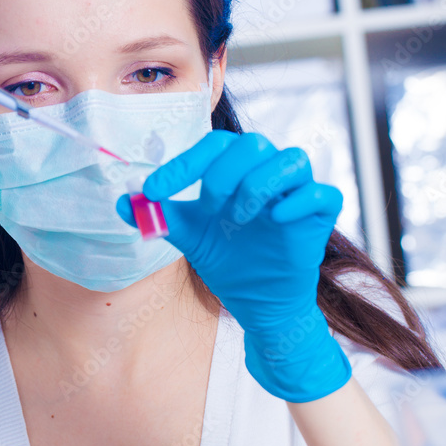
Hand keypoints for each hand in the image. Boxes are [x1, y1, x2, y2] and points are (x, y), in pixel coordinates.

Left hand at [116, 131, 351, 401]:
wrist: (258, 302)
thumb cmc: (227, 259)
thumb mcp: (189, 237)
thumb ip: (161, 216)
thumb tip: (123, 201)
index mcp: (234, 170)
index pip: (212, 146)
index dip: (181, 165)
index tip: (152, 191)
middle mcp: (266, 173)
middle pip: (253, 143)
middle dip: (224, 170)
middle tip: (207, 204)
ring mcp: (295, 193)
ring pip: (292, 160)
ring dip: (259, 183)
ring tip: (239, 216)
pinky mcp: (319, 217)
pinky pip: (322, 194)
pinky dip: (300, 201)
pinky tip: (277, 220)